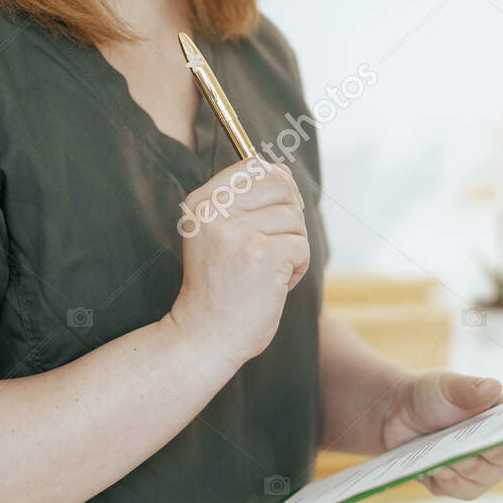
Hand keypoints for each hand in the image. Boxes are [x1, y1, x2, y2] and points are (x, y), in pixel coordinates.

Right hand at [168, 157, 308, 376]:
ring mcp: (237, 233)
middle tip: (276, 245)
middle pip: (279, 184)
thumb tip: (284, 171)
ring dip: (293, 247)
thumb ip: (245, 202)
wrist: (203, 336)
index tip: (271, 218)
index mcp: (200, 203)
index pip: (252, 166)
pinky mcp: (262, 256)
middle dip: (289, 214)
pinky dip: (297, 269)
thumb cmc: (218, 289)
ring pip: (294, 218)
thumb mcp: (217, 235)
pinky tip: (274, 285)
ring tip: (268, 271)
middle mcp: (214, 212)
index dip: (276, 185)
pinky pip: (301, 246)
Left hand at [379, 368, 502, 500]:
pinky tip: (432, 464)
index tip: (495, 437)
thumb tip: (493, 387)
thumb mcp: (447, 385)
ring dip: (457, 465)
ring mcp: (481, 472)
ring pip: (477, 479)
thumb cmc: (432, 396)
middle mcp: (499, 450)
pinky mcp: (459, 487)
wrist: (400, 413)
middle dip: (477, 453)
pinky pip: (456, 489)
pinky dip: (443, 477)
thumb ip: (469, 387)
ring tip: (439, 450)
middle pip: (500, 464)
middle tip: (456, 442)